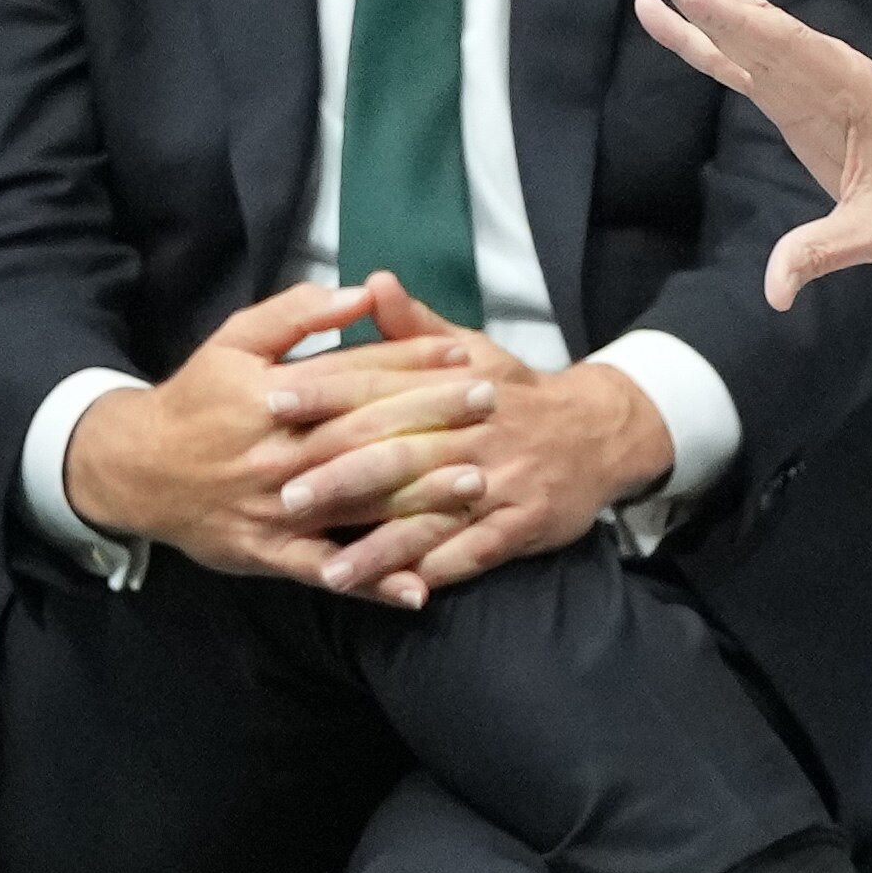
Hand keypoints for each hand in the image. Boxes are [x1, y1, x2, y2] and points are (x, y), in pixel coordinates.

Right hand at [61, 283, 498, 600]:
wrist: (134, 470)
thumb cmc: (197, 400)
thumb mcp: (234, 343)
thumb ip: (295, 315)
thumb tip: (360, 291)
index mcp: (269, 398)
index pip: (352, 377)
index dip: (410, 364)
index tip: (465, 356)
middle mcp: (275, 454)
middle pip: (365, 434)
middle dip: (433, 419)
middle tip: (493, 405)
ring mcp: (273, 508)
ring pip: (354, 502)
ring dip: (418, 497)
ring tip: (478, 484)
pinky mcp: (268, 552)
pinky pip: (326, 569)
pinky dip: (371, 581)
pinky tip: (418, 589)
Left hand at [300, 280, 673, 603]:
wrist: (600, 432)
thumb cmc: (516, 394)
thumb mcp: (470, 350)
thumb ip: (413, 326)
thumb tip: (373, 281)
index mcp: (454, 388)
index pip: (380, 387)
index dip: (325, 394)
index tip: (270, 401)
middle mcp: (475, 435)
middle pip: (400, 456)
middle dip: (340, 478)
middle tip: (283, 497)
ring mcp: (501, 484)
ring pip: (432, 516)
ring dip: (380, 548)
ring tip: (329, 573)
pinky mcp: (522, 525)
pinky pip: (473, 553)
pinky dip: (434, 572)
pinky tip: (395, 591)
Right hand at [629, 0, 871, 305]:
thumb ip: (824, 253)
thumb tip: (776, 291)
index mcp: (851, 90)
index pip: (787, 50)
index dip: (739, 20)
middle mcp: (824, 70)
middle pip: (756, 24)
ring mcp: (802, 77)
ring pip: (742, 30)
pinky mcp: (786, 91)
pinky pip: (735, 58)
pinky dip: (699, 36)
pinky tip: (658, 10)